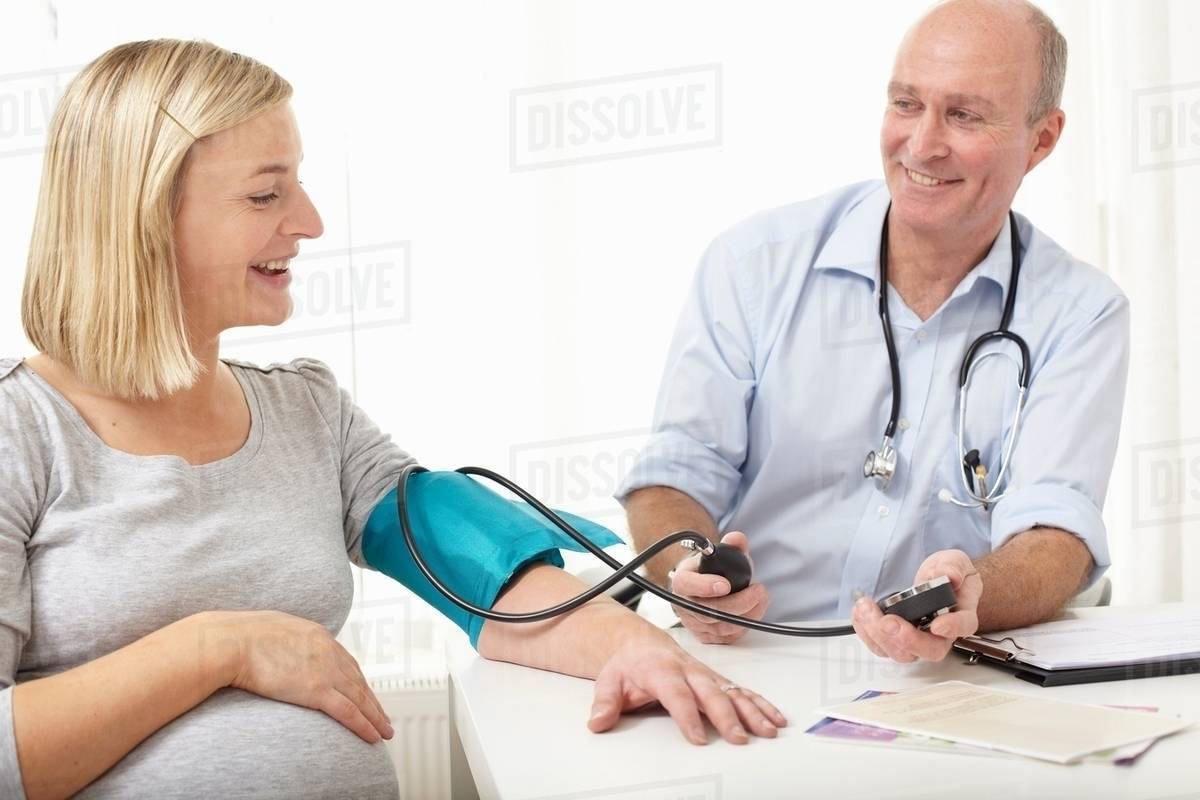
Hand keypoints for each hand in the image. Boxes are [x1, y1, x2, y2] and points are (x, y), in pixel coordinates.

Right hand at [197, 610, 393, 742]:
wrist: (231, 642)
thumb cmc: (239, 637)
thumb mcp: (272, 629)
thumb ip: (285, 640)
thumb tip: (280, 649)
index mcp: (318, 635)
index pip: (346, 662)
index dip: (358, 681)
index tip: (365, 694)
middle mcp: (328, 651)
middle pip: (358, 681)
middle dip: (372, 701)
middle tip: (383, 717)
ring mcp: (325, 670)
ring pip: (359, 698)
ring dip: (375, 717)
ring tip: (384, 732)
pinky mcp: (317, 690)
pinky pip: (348, 712)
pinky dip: (364, 725)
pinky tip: (373, 736)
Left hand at [586, 634, 786, 744]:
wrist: (639, 643)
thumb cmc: (628, 665)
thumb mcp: (609, 681)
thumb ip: (605, 703)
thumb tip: (597, 722)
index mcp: (662, 670)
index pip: (677, 695)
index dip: (687, 716)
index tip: (697, 738)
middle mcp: (688, 670)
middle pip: (711, 694)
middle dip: (727, 717)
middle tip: (739, 739)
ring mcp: (706, 674)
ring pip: (733, 691)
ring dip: (752, 711)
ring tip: (768, 730)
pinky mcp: (717, 679)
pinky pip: (742, 691)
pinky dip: (761, 703)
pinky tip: (775, 718)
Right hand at [668, 532, 768, 643]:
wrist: (701, 587)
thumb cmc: (708, 571)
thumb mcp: (717, 554)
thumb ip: (730, 545)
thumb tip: (737, 539)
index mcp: (682, 581)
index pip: (686, 585)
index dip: (704, 586)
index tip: (725, 584)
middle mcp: (685, 605)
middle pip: (708, 611)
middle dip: (739, 602)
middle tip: (758, 591)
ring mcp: (695, 624)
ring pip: (722, 627)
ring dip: (748, 613)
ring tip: (762, 597)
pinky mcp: (708, 637)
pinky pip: (729, 637)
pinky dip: (747, 623)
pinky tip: (756, 609)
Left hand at [851, 549, 982, 662]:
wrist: (935, 580)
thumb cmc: (947, 575)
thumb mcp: (955, 562)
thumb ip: (953, 567)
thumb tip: (949, 575)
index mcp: (960, 614)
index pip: (963, 626)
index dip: (952, 628)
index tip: (938, 625)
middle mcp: (941, 634)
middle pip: (929, 650)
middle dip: (905, 639)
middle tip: (888, 622)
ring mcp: (918, 639)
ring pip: (902, 653)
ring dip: (879, 634)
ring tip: (866, 609)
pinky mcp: (897, 638)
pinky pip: (882, 646)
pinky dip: (867, 632)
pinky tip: (860, 613)